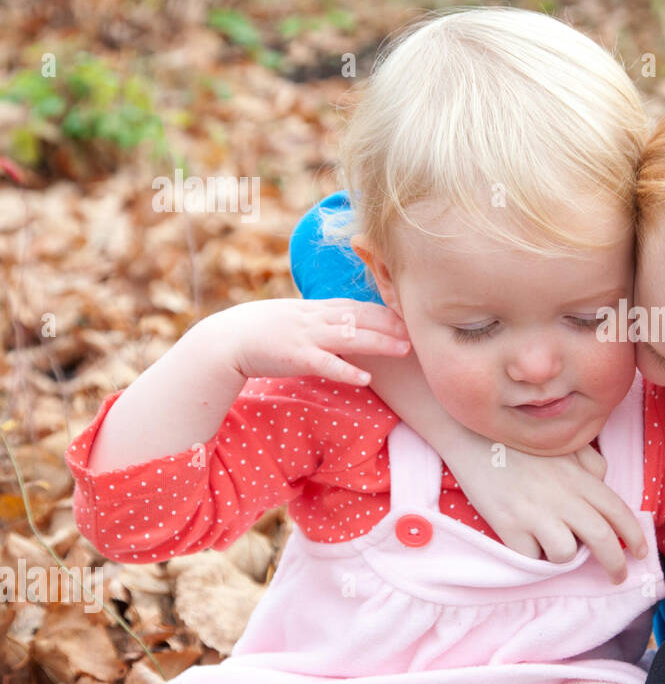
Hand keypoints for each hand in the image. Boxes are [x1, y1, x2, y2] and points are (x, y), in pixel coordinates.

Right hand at [205, 298, 410, 384]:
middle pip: (362, 318)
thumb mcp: (296, 319)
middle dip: (392, 324)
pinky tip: (366, 378)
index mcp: (316, 309)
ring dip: (379, 342)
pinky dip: (346, 370)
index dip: (386, 311)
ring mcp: (306, 336)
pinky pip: (325, 364)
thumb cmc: (261, 331)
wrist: (226, 339)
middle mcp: (316, 318)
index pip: (359, 306)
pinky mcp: (295, 356)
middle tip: (419, 331)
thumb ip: (321, 320)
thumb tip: (345, 326)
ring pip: (350, 336)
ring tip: (404, 349)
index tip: (410, 315)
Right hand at [451, 440, 648, 582]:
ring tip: (549, 541)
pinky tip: (524, 539)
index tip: (642, 553)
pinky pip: (531, 558)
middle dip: (616, 564)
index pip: (618, 511)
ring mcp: (535, 513)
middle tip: (617, 576)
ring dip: (562, 555)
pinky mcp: (508, 526)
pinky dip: (531, 555)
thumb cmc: (519, 440)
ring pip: (567, 554)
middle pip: (602, 540)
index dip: (635, 535)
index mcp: (579, 477)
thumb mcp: (562, 443)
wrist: (472, 435)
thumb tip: (604, 481)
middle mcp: (562, 496)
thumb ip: (589, 462)